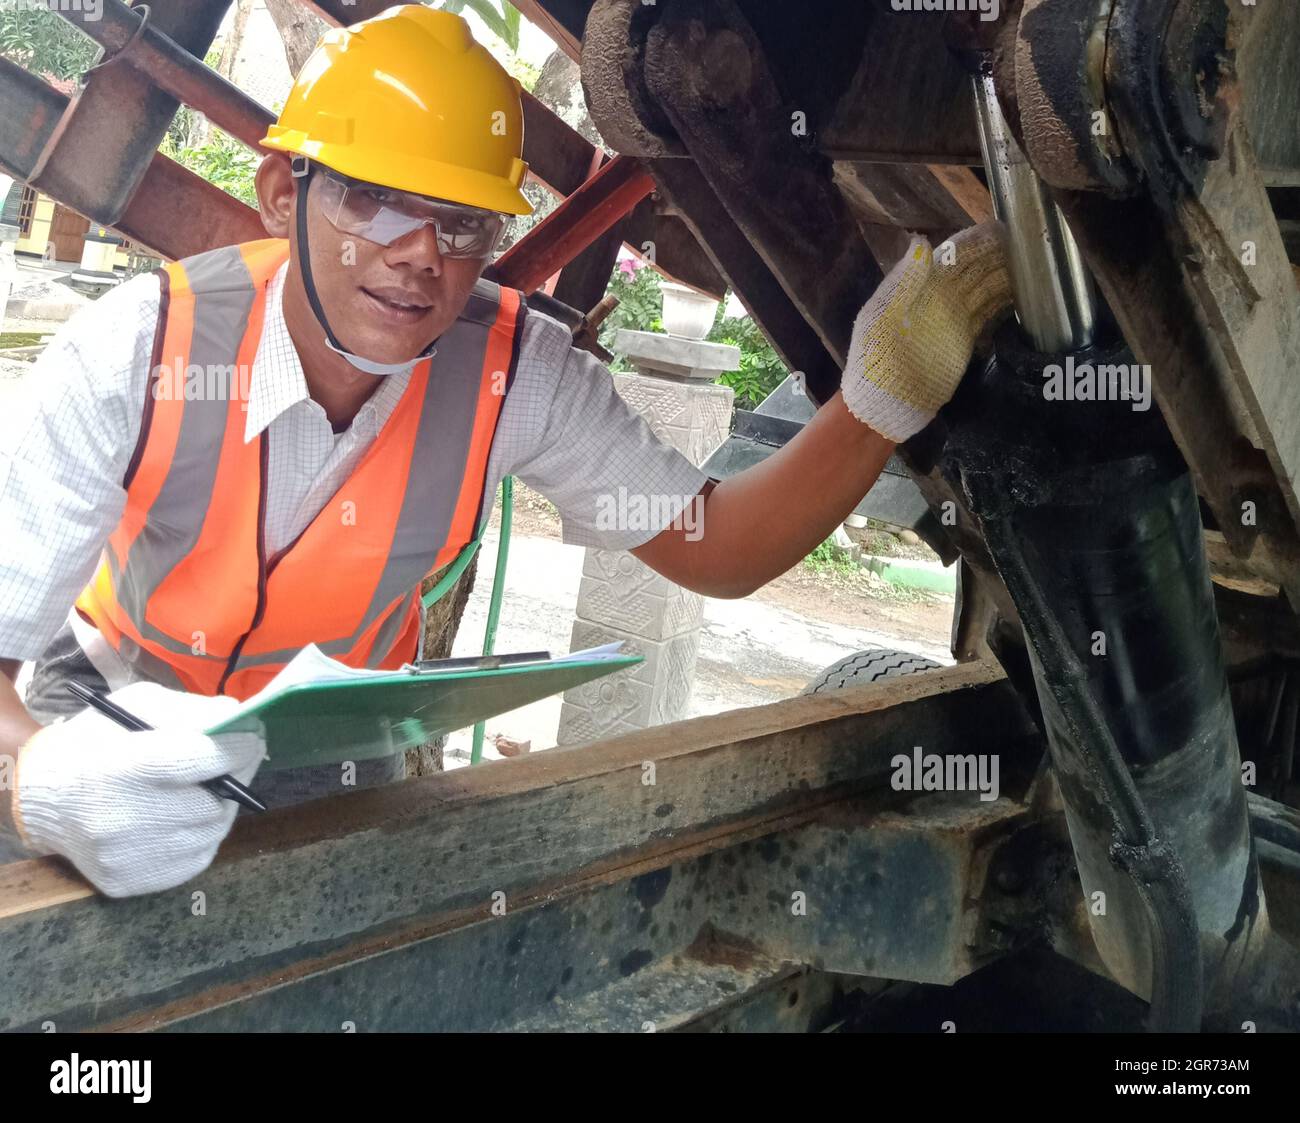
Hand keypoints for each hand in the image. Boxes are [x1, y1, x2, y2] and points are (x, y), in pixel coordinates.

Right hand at [13, 682, 263, 897]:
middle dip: (236, 776)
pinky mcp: (129, 882)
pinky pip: (194, 859)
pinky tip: (189, 814)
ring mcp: (126, 857)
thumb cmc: (95, 742)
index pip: (197, 761)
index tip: (253, 736)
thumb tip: (237, 718)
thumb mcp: (135, 707)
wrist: (44, 798)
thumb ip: (188, 710)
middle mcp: (123, 818)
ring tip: (213, 785)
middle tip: (243, 758)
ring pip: (210, 832)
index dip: (236, 749)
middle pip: (212, 803)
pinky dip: (202, 834)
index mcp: (122, 768)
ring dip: (222, 806)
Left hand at [841, 221, 1011, 442]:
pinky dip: (1004, 307)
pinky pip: (988, 318)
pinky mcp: (964, 343)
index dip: (976, 243)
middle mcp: (939, 299)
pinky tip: (1024, 300)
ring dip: (1007, 280)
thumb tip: (922, 241)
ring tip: (1033, 269)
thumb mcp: (883, 316)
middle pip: (975, 272)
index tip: (1002, 231)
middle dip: (1000, 258)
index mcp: (918, 287)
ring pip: (986, 292)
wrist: (883, 402)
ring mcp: (953, 321)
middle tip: (1029, 248)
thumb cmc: (875, 358)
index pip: (953, 257)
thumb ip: (904, 280)